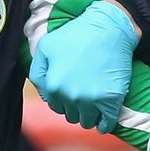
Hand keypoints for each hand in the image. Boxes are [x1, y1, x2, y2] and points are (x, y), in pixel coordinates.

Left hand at [30, 0, 138, 133]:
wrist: (109, 27)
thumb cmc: (77, 34)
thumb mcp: (46, 47)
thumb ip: (38, 72)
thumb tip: (43, 92)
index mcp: (53, 86)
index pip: (56, 106)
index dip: (64, 99)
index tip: (72, 91)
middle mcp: (70, 96)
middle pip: (71, 115)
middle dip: (76, 107)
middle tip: (85, 93)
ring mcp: (91, 99)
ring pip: (87, 121)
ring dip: (90, 115)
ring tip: (95, 103)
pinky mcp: (111, 99)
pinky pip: (107, 123)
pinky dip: (106, 123)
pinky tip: (106, 118)